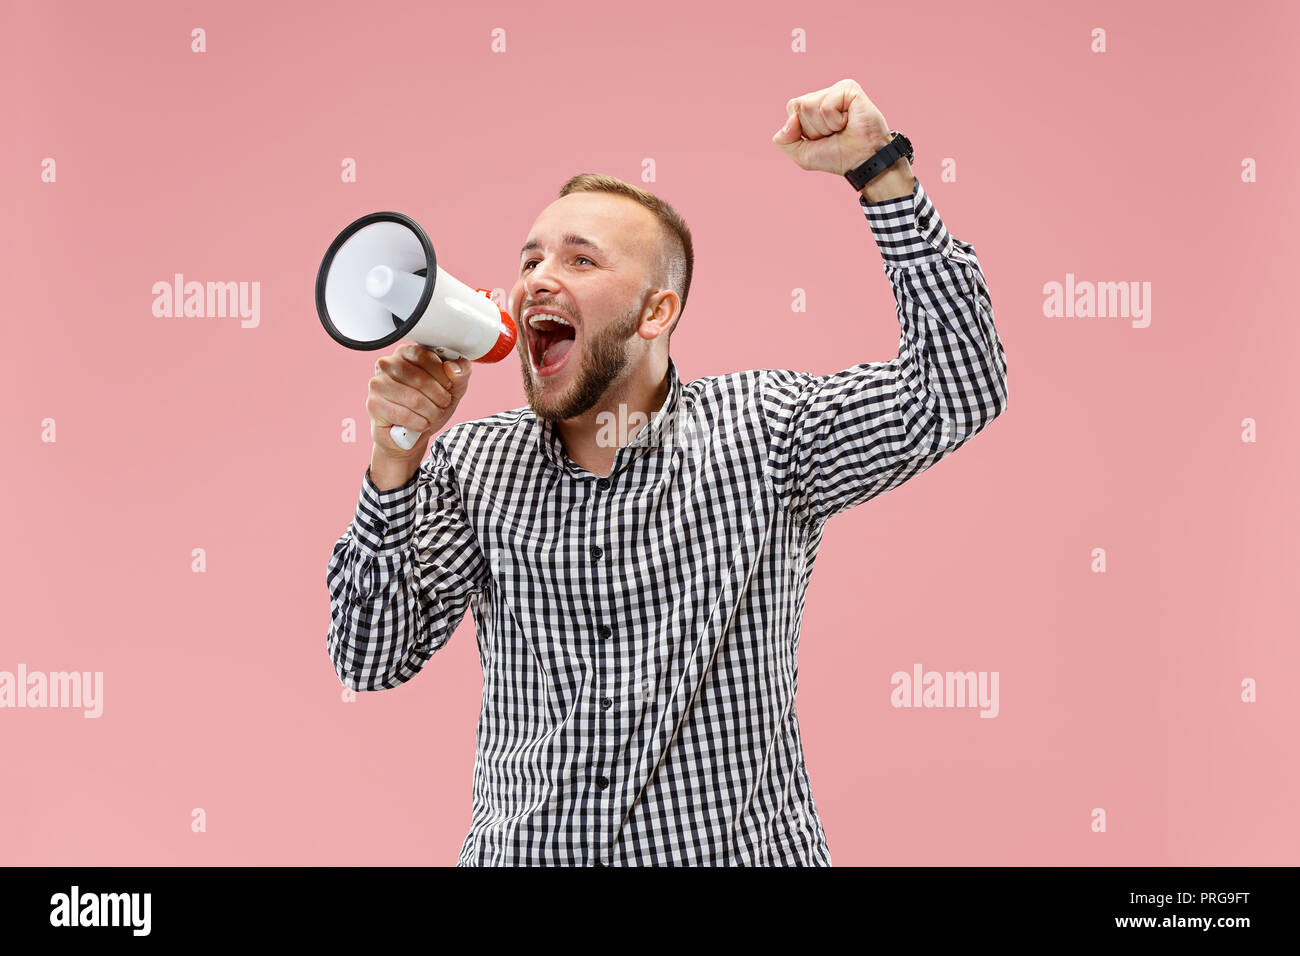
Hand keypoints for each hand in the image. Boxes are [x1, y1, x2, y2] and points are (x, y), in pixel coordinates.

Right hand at [367, 345, 471, 461]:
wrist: (410, 434)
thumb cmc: (428, 405)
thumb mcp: (452, 387)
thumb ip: (460, 372)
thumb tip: (454, 368)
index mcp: (406, 353)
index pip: (426, 357)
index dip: (443, 376)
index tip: (448, 387)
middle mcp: (387, 364)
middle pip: (420, 379)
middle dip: (439, 398)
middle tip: (442, 405)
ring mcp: (378, 384)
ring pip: (414, 399)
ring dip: (431, 413)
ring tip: (432, 416)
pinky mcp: (374, 405)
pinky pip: (404, 415)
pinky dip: (419, 423)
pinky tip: (421, 424)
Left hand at [771, 78, 893, 175]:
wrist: (863, 160)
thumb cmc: (838, 156)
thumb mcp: (802, 154)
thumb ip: (784, 140)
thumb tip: (790, 119)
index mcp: (813, 106)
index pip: (792, 108)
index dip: (802, 129)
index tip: (821, 137)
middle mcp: (824, 95)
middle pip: (799, 106)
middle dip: (813, 128)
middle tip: (833, 133)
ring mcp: (837, 90)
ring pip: (810, 105)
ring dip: (825, 126)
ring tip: (842, 128)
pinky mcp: (849, 88)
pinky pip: (826, 105)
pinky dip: (834, 120)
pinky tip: (848, 121)